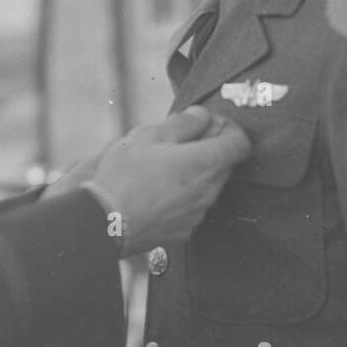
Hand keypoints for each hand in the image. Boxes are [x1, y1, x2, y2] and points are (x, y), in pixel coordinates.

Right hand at [84, 106, 250, 256]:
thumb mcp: (149, 135)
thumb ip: (183, 122)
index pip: (241, 143)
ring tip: (161, 168)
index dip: (229, 128)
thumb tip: (202, 116)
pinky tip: (156, 192)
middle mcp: (209, 190)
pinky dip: (183, 196)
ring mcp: (198, 213)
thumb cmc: (125, 176)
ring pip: (208, 186)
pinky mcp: (185, 231)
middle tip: (179, 142)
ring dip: (194, 173)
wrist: (105, 223)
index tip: (210, 124)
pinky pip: (193, 206)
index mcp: (205, 162)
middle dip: (209, 149)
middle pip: (225, 164)